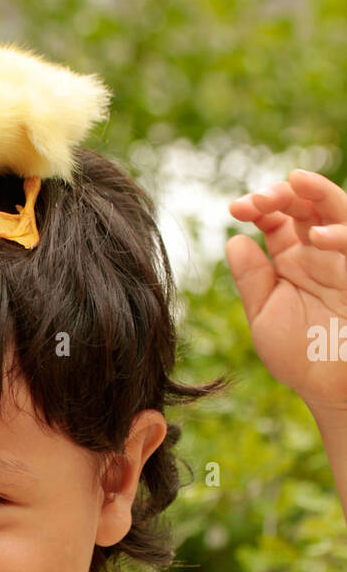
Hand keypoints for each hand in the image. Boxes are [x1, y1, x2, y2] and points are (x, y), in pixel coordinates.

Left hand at [226, 169, 346, 416]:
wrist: (333, 389)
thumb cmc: (300, 356)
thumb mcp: (265, 315)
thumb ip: (252, 279)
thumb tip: (235, 239)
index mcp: (292, 260)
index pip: (277, 219)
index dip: (258, 207)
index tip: (236, 209)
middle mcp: (319, 254)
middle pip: (305, 206)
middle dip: (283, 193)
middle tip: (260, 198)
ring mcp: (343, 260)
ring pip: (337, 211)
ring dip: (318, 193)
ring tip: (295, 181)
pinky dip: (341, 235)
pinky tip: (318, 236)